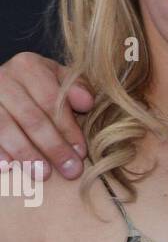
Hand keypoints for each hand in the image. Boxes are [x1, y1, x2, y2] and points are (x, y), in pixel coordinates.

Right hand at [0, 52, 91, 178]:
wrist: (4, 89)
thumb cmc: (38, 88)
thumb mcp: (58, 80)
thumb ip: (77, 87)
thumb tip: (86, 102)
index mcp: (28, 66)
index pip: (51, 100)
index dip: (68, 128)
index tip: (81, 152)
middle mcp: (4, 78)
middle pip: (31, 117)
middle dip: (53, 147)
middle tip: (70, 170)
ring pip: (6, 128)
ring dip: (26, 154)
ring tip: (43, 174)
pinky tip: (8, 168)